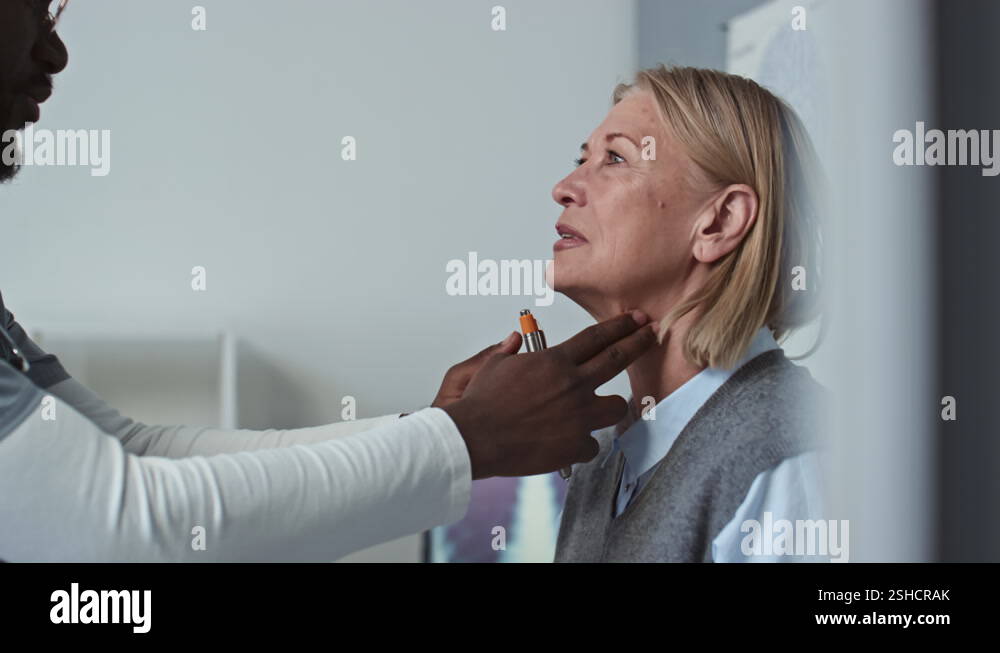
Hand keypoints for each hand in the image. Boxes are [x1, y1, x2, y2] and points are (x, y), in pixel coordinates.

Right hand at [442, 311, 657, 478]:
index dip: (621, 326)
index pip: (597, 337)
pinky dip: (582, 443)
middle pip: (617, 359)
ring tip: (602, 406)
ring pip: (616, 407)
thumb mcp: (493, 365)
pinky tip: (568, 442)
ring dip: (611, 405)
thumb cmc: (482, 402)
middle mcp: (573, 385)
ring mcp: (578, 416)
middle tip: (652, 334)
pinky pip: (592, 443)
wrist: (476, 437)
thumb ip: (509, 351)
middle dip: (639, 342)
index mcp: (555, 362)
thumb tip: (513, 341)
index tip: (637, 319)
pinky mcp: (576, 445)